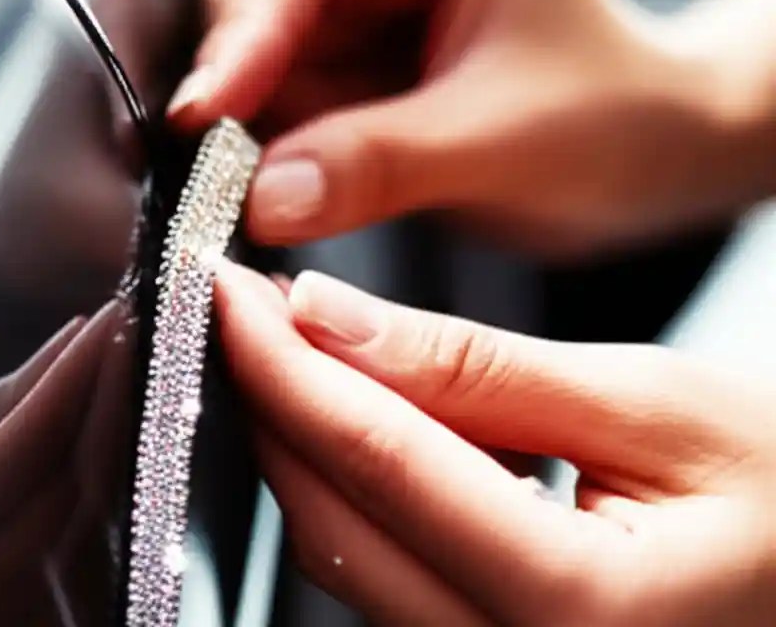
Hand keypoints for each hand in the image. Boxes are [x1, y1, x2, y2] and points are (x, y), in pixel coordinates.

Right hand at [171, 0, 775, 256]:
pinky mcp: (341, 76)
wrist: (652, 160)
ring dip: (242, 131)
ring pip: (250, 63)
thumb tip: (262, 197)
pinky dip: (261, 157)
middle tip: (213, 175)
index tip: (202, 115)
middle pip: (256, 2)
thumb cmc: (616, 122)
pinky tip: (272, 193)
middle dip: (235, 87)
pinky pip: (270, 113)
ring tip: (253, 193)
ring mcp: (354, 16)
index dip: (248, 36)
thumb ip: (380, 163)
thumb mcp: (503, 142)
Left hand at [215, 261, 775, 624]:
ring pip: (342, 557)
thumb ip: (481, 371)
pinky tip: (355, 423)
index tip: (230, 293)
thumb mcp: (656, 406)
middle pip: (333, 523)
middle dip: (273, 405)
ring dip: (303, 447)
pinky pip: (380, 578)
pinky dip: (352, 492)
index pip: (379, 464)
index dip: (284, 365)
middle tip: (246, 310)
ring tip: (296, 351)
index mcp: (578, 611)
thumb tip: (330, 318)